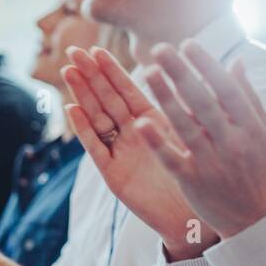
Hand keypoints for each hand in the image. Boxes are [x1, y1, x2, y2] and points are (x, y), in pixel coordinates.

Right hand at [62, 46, 215, 257]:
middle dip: (90, 75)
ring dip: (82, 95)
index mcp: (152, 122)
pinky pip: (97, 149)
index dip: (112, 70)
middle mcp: (132, 135)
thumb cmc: (196, 177)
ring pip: (98, 119)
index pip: (128, 90)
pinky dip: (84, 129)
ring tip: (68, 71)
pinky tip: (72, 109)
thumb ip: (187, 108)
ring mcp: (120, 153)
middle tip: (73, 51)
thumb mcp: (192, 137)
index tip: (96, 48)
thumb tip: (195, 75)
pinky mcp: (113, 175)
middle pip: (107, 100)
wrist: (192, 217)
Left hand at [137, 42, 265, 238]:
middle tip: (159, 49)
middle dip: (182, 73)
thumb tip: (235, 61)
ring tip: (148, 72)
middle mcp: (233, 143)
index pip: (227, 90)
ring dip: (166, 97)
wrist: (253, 217)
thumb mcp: (262, 133)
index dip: (206, 66)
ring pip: (186, 126)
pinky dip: (158, 142)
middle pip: (204, 102)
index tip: (187, 44)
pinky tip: (141, 122)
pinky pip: (173, 159)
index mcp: (251, 128)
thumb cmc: (256, 169)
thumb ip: (248, 97)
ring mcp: (213, 163)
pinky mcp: (194, 181)